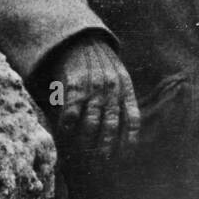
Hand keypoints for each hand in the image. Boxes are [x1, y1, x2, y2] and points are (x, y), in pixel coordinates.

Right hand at [46, 35, 139, 159]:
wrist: (82, 39)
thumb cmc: (101, 64)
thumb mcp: (119, 77)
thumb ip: (123, 100)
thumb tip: (128, 132)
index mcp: (126, 87)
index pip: (133, 118)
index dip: (129, 138)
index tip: (124, 155)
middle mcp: (113, 87)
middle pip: (112, 122)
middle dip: (107, 143)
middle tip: (102, 159)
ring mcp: (94, 85)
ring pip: (92, 119)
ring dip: (88, 138)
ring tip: (84, 152)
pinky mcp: (76, 82)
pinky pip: (73, 108)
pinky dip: (69, 123)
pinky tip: (66, 133)